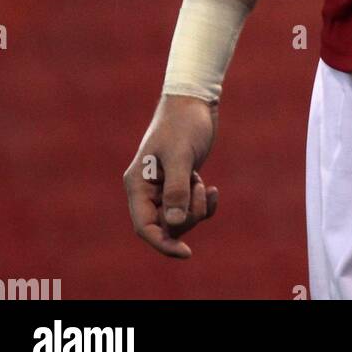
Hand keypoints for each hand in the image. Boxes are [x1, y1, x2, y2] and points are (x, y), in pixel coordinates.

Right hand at [123, 94, 219, 257]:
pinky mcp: (181, 182)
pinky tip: (214, 190)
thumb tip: (174, 222)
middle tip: (200, 191)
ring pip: (179, 218)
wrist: (195, 99)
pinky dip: (204, 204)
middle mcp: (147, 189)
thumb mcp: (181, 154)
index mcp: (137, 183)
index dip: (162, 243)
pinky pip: (191, 208)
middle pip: (164, 225)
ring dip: (197, 208)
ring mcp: (164, 187)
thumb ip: (177, 189)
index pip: (144, 226)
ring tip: (203, 184)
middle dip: (187, 216)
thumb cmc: (184, 122)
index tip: (186, 252)